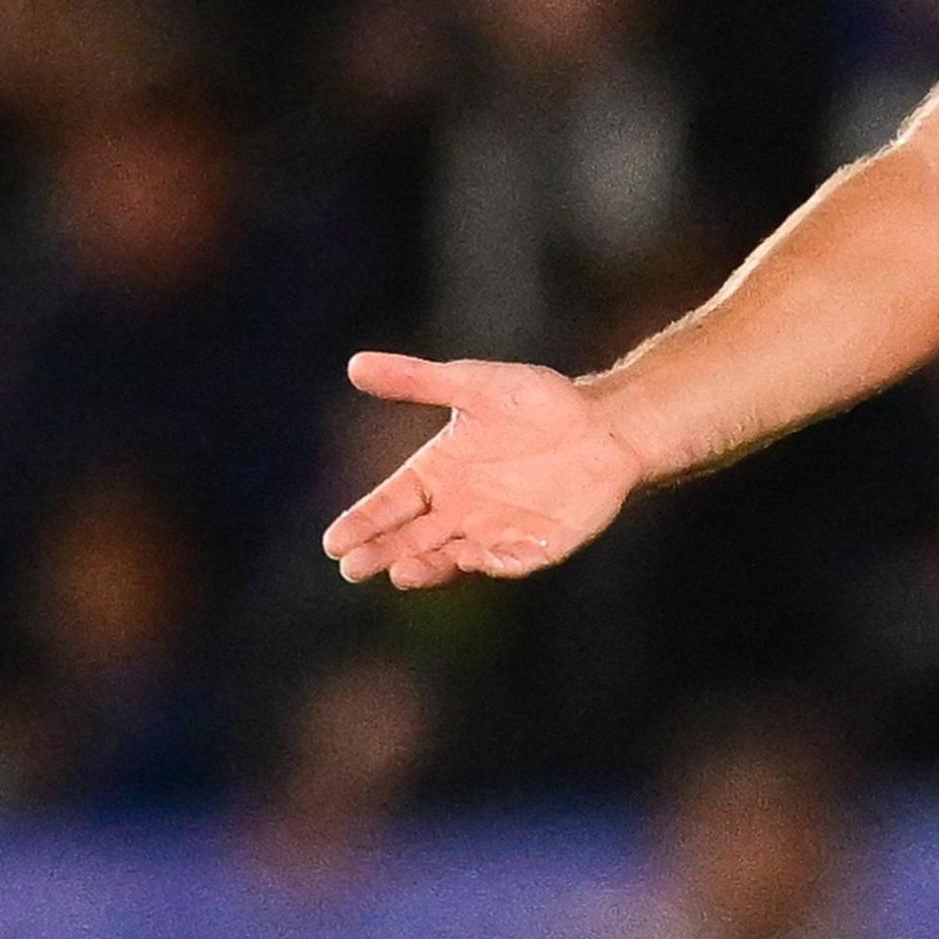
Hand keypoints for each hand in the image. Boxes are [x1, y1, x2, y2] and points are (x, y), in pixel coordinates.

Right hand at [319, 352, 647, 588]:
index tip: (333, 541)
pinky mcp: (534, 546)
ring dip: (425, 567)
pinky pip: (508, 560)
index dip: (362, 522)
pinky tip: (471, 560)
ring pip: (449, 558)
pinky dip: (489, 563)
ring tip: (400, 573)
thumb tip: (355, 365)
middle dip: (381, 553)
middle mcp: (458, 511)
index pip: (389, 504)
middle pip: (409, 539)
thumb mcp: (473, 384)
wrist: (605, 424)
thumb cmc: (538, 403)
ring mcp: (494, 531)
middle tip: (353, 567)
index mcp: (437, 475)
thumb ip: (417, 380)